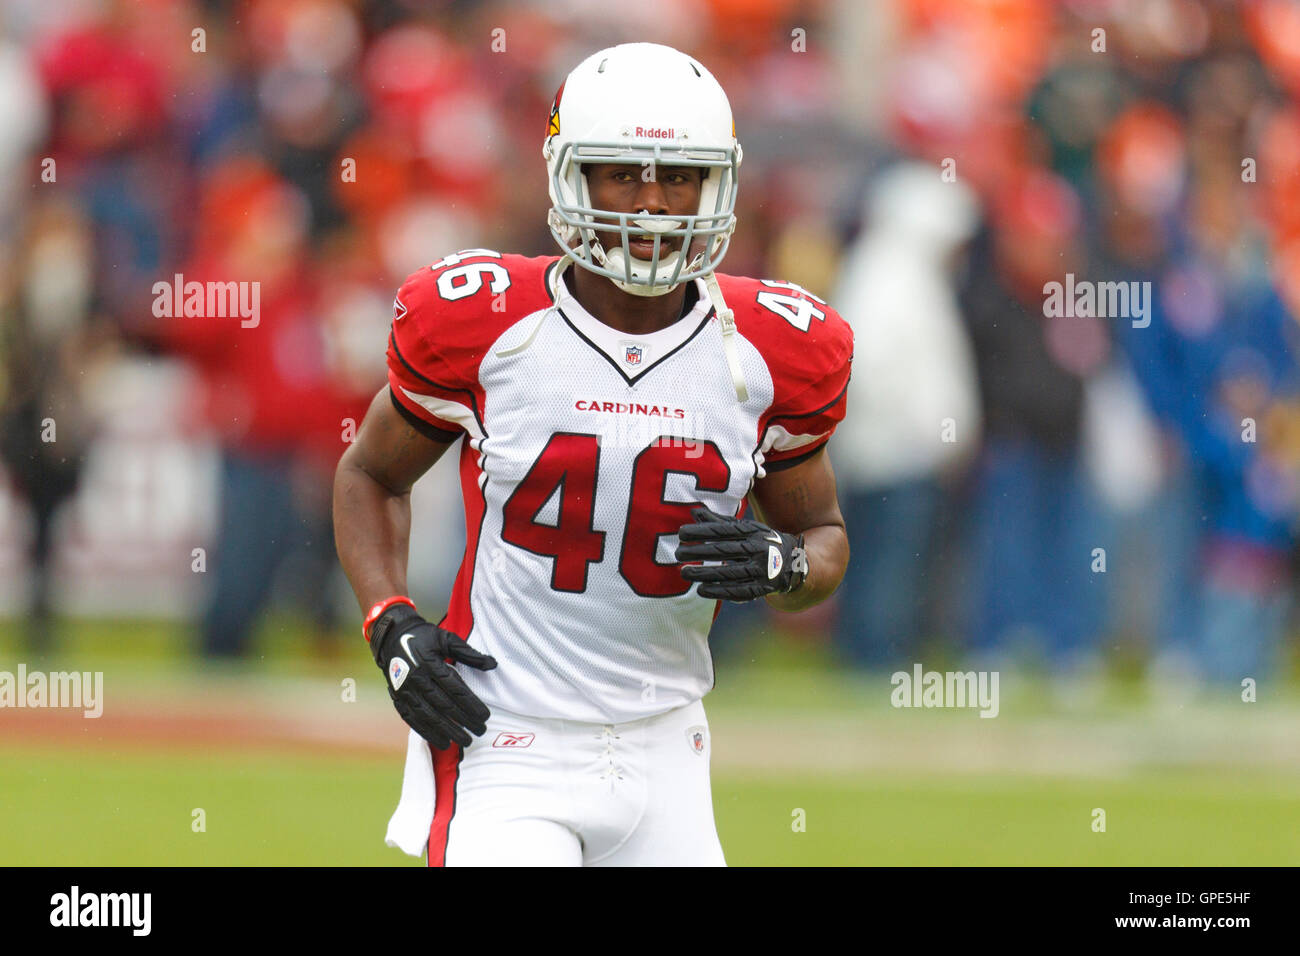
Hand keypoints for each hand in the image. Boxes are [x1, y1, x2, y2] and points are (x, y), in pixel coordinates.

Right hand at [368, 603, 497, 749]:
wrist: (391, 637)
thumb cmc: (424, 637)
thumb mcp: (446, 638)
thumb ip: (469, 653)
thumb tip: (493, 664)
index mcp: (430, 663)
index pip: (455, 688)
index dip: (471, 704)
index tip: (485, 716)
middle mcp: (416, 679)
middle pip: (444, 705)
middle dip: (464, 721)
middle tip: (480, 731)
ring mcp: (405, 691)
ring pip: (429, 716)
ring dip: (448, 731)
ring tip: (465, 741)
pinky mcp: (398, 699)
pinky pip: (413, 720)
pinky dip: (428, 733)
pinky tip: (442, 741)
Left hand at [675, 505, 808, 601]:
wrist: (794, 562)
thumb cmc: (761, 541)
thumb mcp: (746, 528)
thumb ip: (720, 521)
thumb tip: (694, 512)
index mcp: (753, 531)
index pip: (723, 530)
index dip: (701, 531)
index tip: (681, 533)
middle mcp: (759, 549)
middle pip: (723, 550)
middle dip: (698, 552)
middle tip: (677, 553)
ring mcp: (762, 570)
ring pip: (728, 573)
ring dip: (704, 573)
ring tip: (684, 573)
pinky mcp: (762, 588)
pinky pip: (737, 591)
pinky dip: (718, 591)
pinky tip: (701, 590)